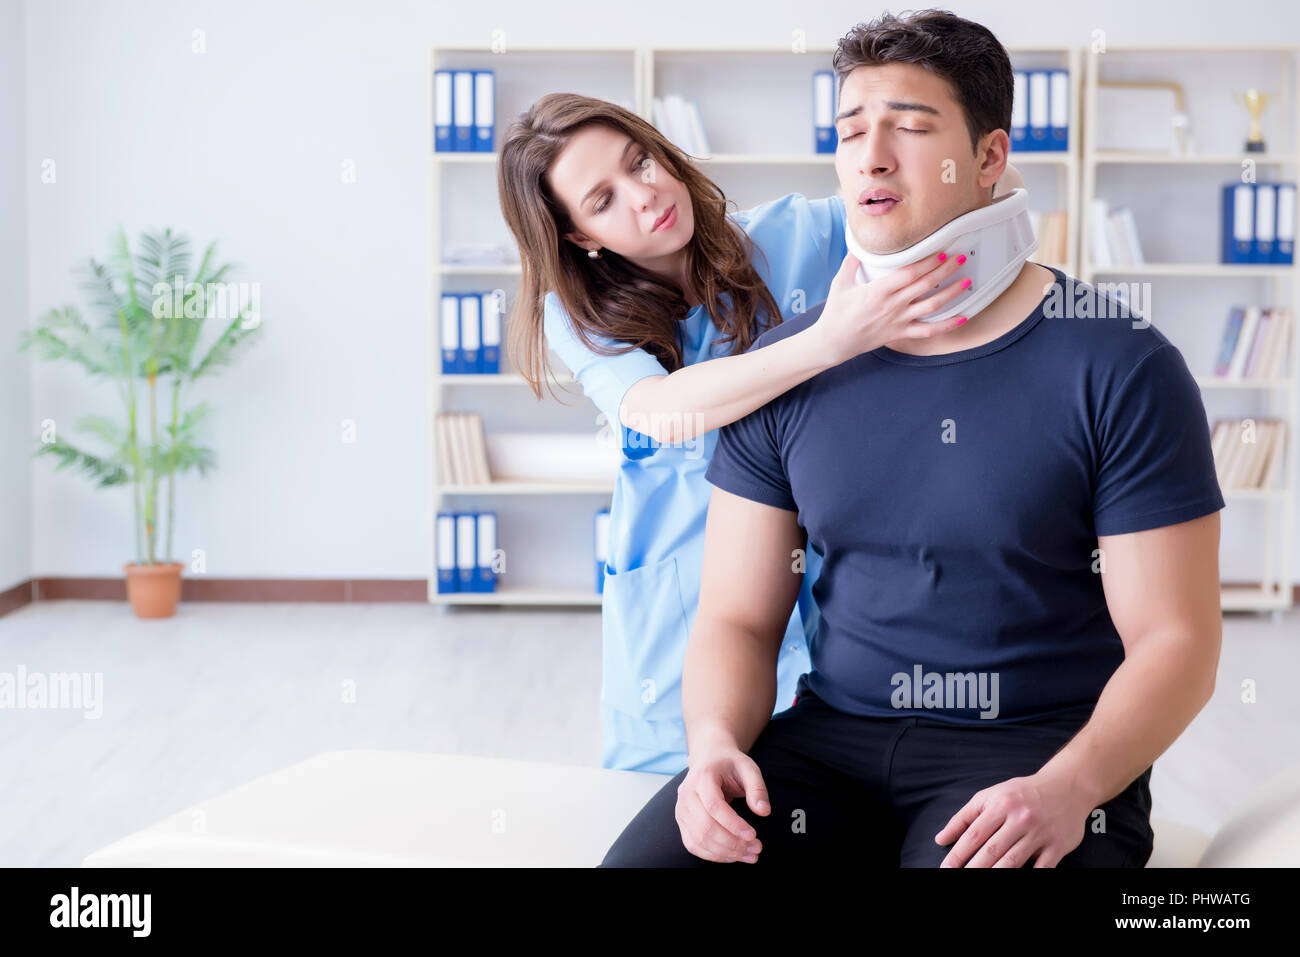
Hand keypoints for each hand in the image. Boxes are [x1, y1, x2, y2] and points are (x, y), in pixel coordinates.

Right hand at [674, 745, 769, 862]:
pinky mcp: (682, 822)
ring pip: (699, 840)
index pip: (713, 806)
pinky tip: (732, 855)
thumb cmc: (729, 765)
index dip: (733, 824)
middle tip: (756, 848)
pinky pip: (694, 845)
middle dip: (732, 843)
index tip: (752, 835)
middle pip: (705, 827)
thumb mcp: (748, 769)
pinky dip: (714, 855)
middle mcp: (686, 794)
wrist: (709, 759)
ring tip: (749, 854)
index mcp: (702, 777)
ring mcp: (681, 810)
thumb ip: (757, 788)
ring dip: (725, 853)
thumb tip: (763, 812)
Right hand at [816, 248, 971, 365]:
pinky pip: (928, 331)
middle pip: (924, 286)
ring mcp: (898, 321)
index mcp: (878, 291)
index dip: (926, 263)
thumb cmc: (837, 312)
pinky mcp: (901, 333)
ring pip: (931, 307)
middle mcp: (892, 306)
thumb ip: (851, 261)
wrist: (833, 341)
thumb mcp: (840, 282)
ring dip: (951, 294)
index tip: (940, 252)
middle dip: (945, 271)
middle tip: (961, 258)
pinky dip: (946, 326)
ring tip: (966, 282)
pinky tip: (962, 318)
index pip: (908, 274)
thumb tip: (859, 242)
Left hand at [933, 768, 1095, 867]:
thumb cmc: (1022, 793)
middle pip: (991, 850)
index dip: (958, 854)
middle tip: (958, 877)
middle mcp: (1020, 818)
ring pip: (1013, 862)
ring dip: (995, 875)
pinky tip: (1012, 880)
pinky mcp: (1057, 846)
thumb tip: (940, 839)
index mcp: (1000, 804)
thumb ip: (964, 817)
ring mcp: (1039, 833)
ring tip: (980, 882)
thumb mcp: (990, 796)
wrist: (1067, 787)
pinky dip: (1028, 876)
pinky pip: (1041, 869)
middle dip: (973, 868)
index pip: (974, 834)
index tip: (946, 867)